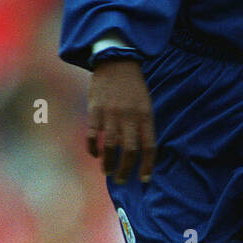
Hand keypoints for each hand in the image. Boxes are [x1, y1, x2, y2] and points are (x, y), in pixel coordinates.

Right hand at [87, 58, 156, 183]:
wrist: (116, 61)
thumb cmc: (133, 87)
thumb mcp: (146, 104)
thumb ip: (144, 126)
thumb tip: (141, 152)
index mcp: (145, 116)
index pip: (149, 147)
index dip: (148, 166)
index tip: (145, 179)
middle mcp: (129, 117)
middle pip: (129, 151)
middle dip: (126, 170)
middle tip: (123, 181)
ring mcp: (111, 114)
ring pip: (110, 147)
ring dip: (109, 163)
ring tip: (108, 172)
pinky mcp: (95, 111)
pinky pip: (93, 135)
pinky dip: (93, 148)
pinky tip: (95, 155)